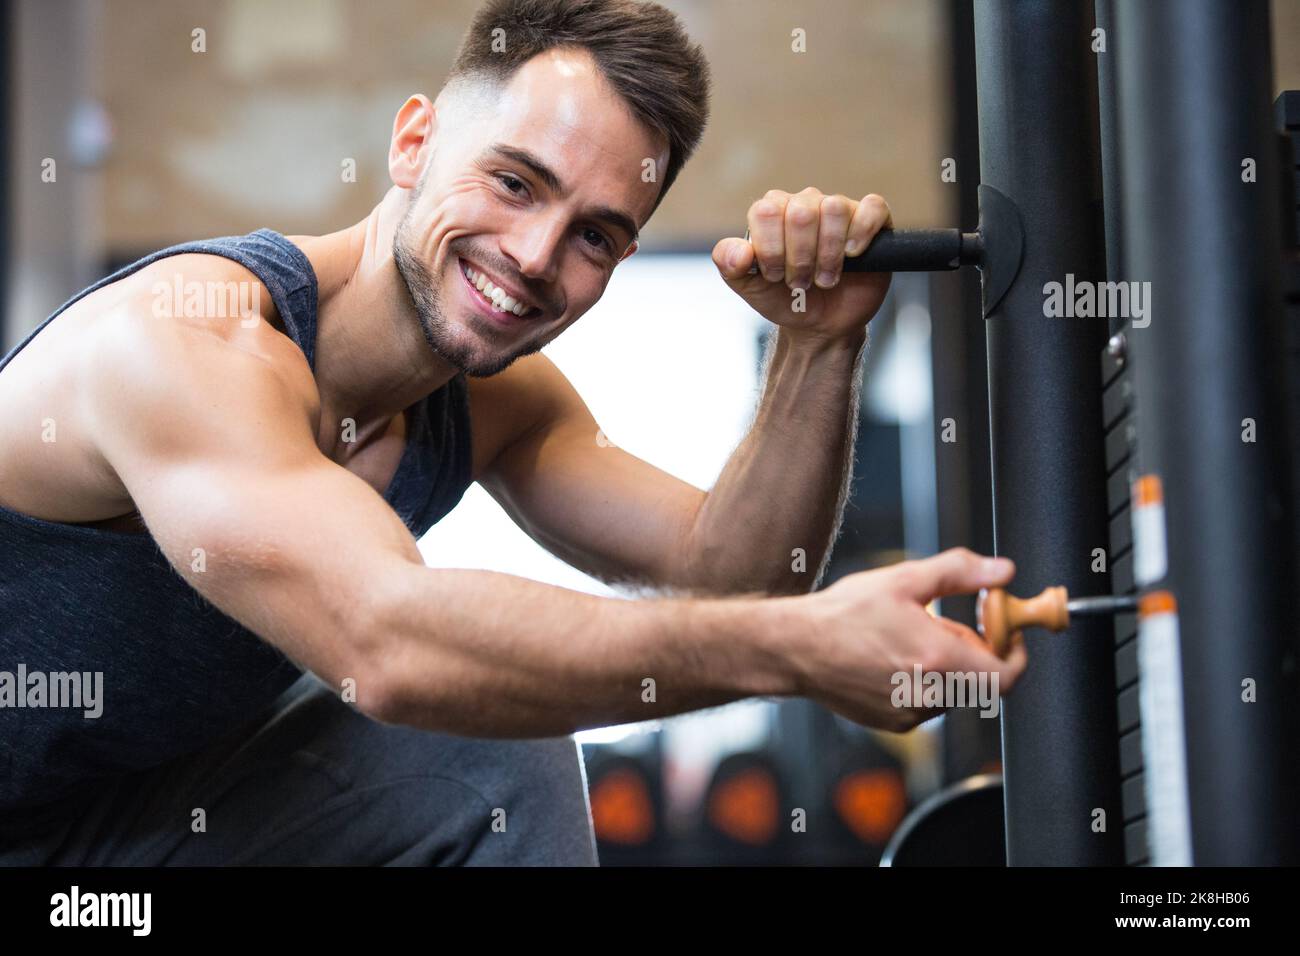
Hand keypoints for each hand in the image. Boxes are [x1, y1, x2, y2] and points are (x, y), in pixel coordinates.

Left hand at [711, 188, 893, 345]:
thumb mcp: (749, 287)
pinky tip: (852, 255)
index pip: (766, 212)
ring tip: (825, 279)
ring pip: (834, 209)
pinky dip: (861, 232)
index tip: (774, 276)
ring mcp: (839, 209)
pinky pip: (872, 208)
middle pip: (801, 212)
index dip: (771, 250)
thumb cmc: (784, 299)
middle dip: (800, 258)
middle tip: (800, 282)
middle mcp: (804, 203)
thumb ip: (731, 265)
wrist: (820, 325)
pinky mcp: (870, 220)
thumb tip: (739, 252)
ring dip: (828, 255)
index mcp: (772, 211)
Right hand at [789, 548, 1028, 731]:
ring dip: (948, 664)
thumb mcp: (904, 579)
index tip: (1003, 627)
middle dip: (975, 649)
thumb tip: (1003, 572)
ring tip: (910, 636)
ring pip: (955, 690)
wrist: (795, 649)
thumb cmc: (843, 614)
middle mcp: (929, 695)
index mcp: (938, 660)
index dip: (1016, 650)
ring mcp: (911, 714)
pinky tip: (892, 656)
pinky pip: (929, 702)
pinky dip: (924, 680)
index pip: (1008, 674)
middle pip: (982, 680)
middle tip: (947, 622)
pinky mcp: (894, 723)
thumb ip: (960, 573)